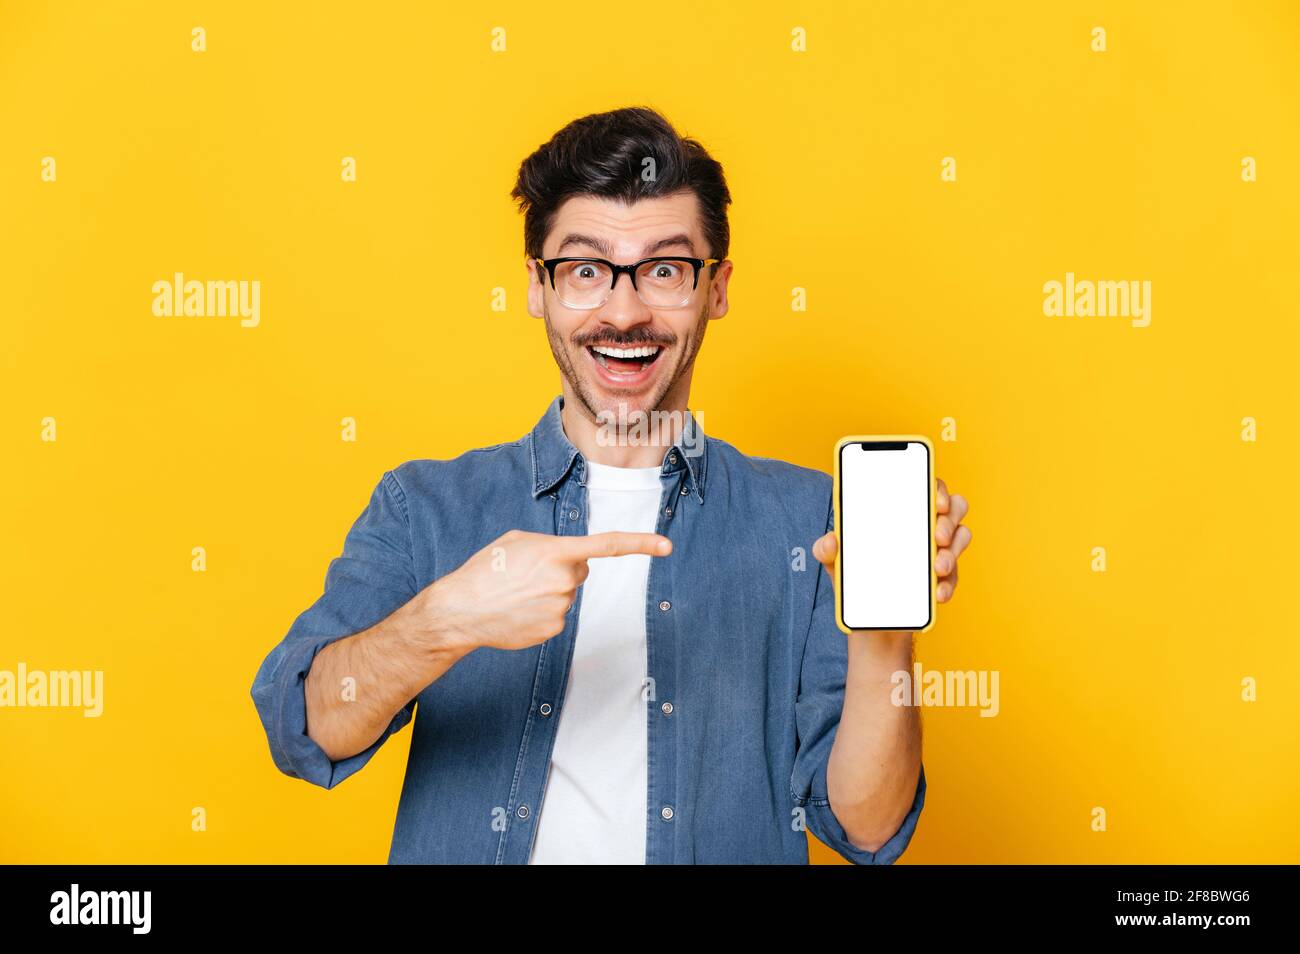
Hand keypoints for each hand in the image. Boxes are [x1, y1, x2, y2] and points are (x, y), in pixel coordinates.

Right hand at [418, 529, 671, 652]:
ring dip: (548, 591)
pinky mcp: (554, 630)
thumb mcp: (517, 541)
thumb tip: (570, 560)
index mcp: (555, 552)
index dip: (640, 544)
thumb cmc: (486, 570)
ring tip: (516, 593)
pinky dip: (541, 611)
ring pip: (566, 593)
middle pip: (578, 570)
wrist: (460, 610)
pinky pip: (557, 614)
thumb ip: (550, 544)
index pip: (607, 545)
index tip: (666, 546)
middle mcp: (563, 581)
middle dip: (560, 569)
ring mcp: (560, 608)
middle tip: (526, 574)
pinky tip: (518, 610)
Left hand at [812, 476, 971, 603]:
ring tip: (937, 568)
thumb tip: (829, 542)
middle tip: (937, 536)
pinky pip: (955, 575)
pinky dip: (948, 584)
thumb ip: (827, 550)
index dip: (936, 488)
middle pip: (953, 507)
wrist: (870, 620)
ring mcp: (938, 551)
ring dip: (952, 551)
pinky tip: (937, 592)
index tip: (936, 501)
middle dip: (949, 519)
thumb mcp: (836, 562)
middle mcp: (924, 525)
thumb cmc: (856, 577)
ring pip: (961, 537)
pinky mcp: (944, 578)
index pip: (925, 486)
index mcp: (900, 512)